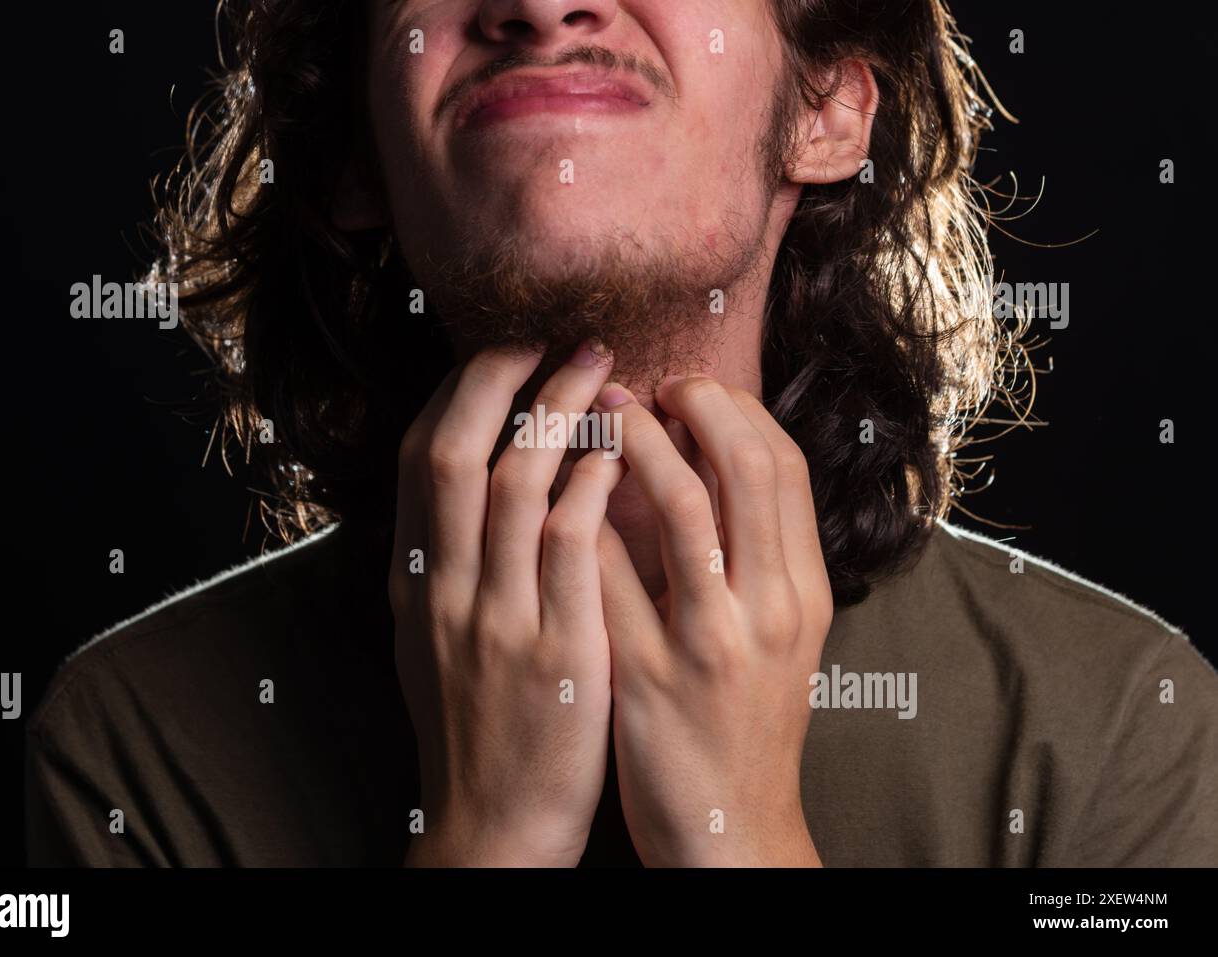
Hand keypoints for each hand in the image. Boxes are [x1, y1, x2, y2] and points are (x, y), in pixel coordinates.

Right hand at [391, 342, 623, 865]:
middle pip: (454, 451)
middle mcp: (444, 591)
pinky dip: (590, 485)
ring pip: (511, 484)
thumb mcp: (438, 640)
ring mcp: (495, 620)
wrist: (490, 826)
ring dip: (557, 411)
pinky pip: (568, 548)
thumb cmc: (476, 726)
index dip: (459, 392)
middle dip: (501, 379)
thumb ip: (450, 564)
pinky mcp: (553, 653)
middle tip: (552, 336)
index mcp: (416, 582)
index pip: (419, 457)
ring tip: (601, 368)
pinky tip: (620, 451)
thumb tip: (469, 491)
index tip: (503, 352)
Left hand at [593, 376, 832, 866]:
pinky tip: (559, 491)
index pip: (784, 467)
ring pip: (685, 507)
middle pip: (747, 467)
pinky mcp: (651, 675)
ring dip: (639, 444)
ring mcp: (712, 641)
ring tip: (602, 415)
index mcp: (803, 594)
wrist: (732, 829)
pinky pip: (612, 574)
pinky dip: (585, 518)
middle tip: (644, 384)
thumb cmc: (745, 724)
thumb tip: (709, 464)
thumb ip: (753, 558)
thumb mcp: (774, 637)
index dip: (736, 411)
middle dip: (695, 405)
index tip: (690, 387)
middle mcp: (769, 609)